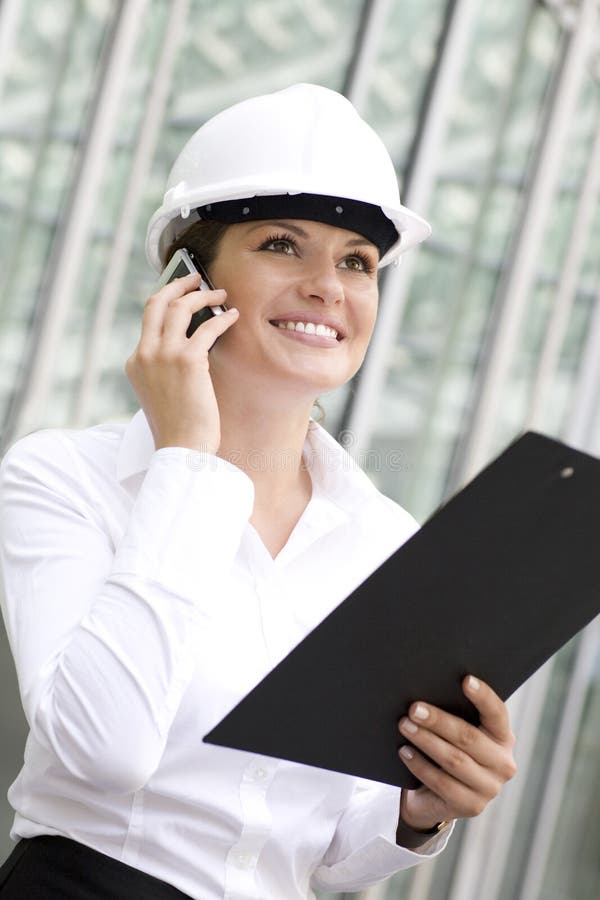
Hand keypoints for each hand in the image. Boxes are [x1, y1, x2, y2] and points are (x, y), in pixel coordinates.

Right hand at [125, 273, 238, 453]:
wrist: (182, 449)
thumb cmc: (179, 427)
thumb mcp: (162, 393)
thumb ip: (166, 368)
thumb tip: (193, 345)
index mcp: (135, 362)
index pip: (149, 320)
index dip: (168, 303)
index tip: (185, 295)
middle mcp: (144, 354)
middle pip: (157, 302)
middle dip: (178, 284)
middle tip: (196, 278)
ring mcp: (163, 355)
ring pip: (180, 307)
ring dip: (203, 295)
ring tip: (221, 294)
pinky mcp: (187, 360)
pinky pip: (208, 327)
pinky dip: (222, 318)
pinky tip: (233, 317)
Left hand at [397, 675, 515, 832]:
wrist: (439, 796)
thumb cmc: (448, 749)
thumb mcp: (457, 731)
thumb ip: (455, 714)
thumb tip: (427, 690)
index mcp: (503, 737)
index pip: (497, 713)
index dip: (483, 696)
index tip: (466, 680)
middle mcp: (503, 764)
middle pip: (468, 737)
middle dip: (439, 721)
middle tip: (414, 708)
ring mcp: (489, 788)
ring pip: (454, 760)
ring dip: (426, 741)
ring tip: (404, 725)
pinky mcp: (471, 806)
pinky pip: (441, 783)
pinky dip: (420, 765)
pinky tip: (405, 751)